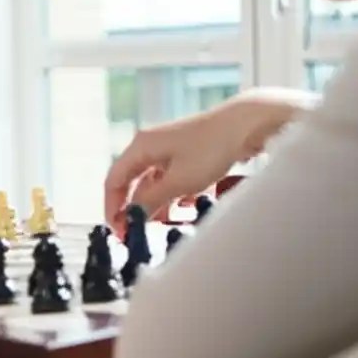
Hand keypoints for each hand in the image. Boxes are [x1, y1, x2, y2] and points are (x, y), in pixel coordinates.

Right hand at [103, 89, 311, 234]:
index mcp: (140, 147)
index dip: (113, 207)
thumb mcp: (178, 181)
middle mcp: (149, 145)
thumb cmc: (210, 148)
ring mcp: (168, 148)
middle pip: (131, 182)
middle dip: (133, 207)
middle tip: (136, 231)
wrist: (245, 126)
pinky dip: (172, 194)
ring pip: (152, 182)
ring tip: (161, 223)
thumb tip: (133, 214)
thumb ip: (151, 200)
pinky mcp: (185, 153)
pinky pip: (170, 178)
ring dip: (155, 203)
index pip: (114, 181)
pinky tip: (183, 206)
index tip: (119, 230)